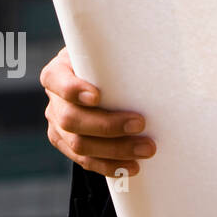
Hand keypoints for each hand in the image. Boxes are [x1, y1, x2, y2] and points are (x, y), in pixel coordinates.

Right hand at [41, 45, 154, 178]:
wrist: (99, 78)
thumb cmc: (109, 61)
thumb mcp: (109, 51)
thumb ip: (121, 52)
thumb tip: (162, 49)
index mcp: (59, 72)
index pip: (57, 80)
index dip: (73, 90)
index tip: (97, 96)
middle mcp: (54, 100)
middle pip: (72, 119)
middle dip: (108, 126)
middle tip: (141, 124)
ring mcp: (58, 125)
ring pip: (79, 144)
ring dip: (114, 150)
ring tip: (145, 150)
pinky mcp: (67, 143)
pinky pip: (84, 161)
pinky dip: (109, 166)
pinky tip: (130, 167)